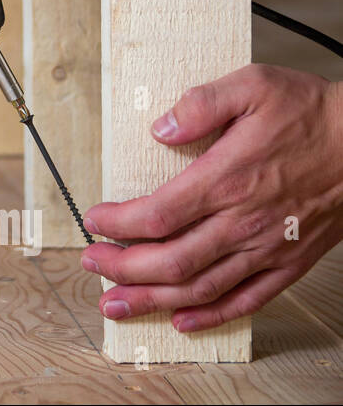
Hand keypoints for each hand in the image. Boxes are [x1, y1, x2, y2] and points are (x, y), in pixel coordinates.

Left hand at [81, 64, 342, 332]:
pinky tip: (182, 319)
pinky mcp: (289, 262)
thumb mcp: (254, 86)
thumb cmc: (313, 114)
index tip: (94, 220)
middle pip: (169, 260)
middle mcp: (244, 222)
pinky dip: (211, 316)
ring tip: (117, 303)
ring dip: (152, 299)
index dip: (117, 224)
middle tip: (91, 263)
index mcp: (227, 180)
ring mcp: (267, 248)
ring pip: (200, 287)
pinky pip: (246, 300)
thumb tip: (160, 127)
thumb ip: (201, 103)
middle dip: (122, 268)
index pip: (157, 215)